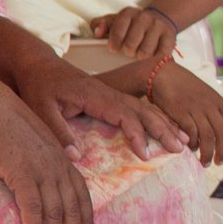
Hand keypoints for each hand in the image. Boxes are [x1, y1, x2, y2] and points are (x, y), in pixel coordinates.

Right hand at [0, 91, 95, 223]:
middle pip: (73, 208)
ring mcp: (43, 171)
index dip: (84, 219)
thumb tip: (49, 182)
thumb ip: (48, 163)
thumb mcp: (37, 145)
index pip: (82, 196)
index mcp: (65, 160)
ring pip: (56, 212)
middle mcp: (59, 167)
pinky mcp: (22, 174)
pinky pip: (32, 207)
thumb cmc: (10, 126)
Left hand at [9, 51, 188, 162]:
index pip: (124, 114)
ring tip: (184, 140)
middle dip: (163, 129)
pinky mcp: (111, 98)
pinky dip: (156, 119)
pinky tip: (168, 128)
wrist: (38, 65)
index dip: (137, 134)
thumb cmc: (39, 87)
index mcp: (95, 95)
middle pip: (142, 110)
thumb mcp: (41, 110)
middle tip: (180, 148)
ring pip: (144, 108)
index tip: (145, 154)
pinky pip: (138, 108)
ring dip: (165, 124)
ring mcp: (112, 94)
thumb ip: (58, 132)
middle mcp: (108, 93)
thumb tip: (76, 158)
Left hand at [92, 3, 179, 63]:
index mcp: (128, 13)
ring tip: (140, 54)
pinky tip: (152, 56)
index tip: (114, 49)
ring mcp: (159, 27)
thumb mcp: (115, 21)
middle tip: (130, 51)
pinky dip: (155, 59)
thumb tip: (98, 33)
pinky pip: (160, 55)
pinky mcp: (170, 37)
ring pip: (145, 52)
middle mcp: (144, 17)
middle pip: (131, 45)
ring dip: (141, 57)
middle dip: (128, 51)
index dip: (114, 44)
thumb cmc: (132, 25)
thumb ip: (100, 25)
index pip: (117, 31)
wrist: (160, 18)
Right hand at [148, 64, 222, 165]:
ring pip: (208, 137)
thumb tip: (217, 128)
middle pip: (222, 132)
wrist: (162, 74)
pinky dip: (192, 144)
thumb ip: (212, 107)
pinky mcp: (180, 113)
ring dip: (207, 153)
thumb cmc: (183, 85)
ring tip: (204, 162)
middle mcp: (209, 105)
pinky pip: (191, 134)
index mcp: (217, 99)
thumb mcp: (204, 93)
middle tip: (219, 162)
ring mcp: (195, 109)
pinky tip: (190, 149)